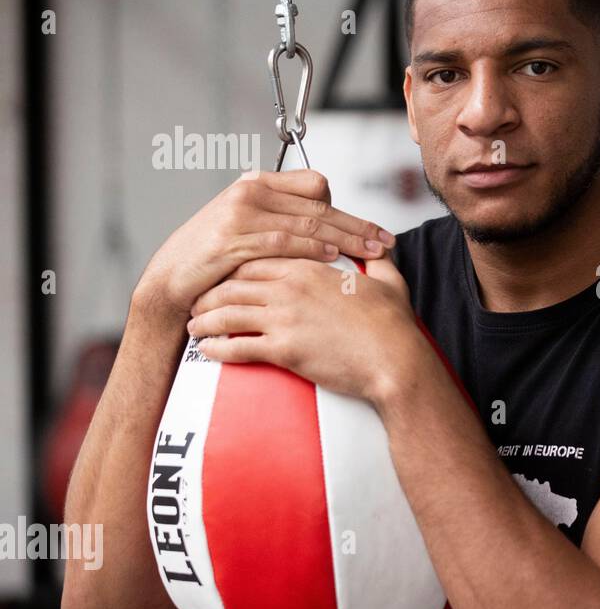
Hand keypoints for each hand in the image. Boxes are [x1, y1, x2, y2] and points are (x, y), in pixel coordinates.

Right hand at [137, 168, 394, 320]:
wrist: (172, 280)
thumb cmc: (216, 260)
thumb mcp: (251, 231)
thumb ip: (284, 223)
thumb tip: (330, 231)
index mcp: (258, 184)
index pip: (315, 184)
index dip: (345, 207)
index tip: (371, 229)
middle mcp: (251, 192)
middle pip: (319, 204)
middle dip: (358, 225)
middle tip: (386, 241)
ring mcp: (242, 212)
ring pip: (308, 222)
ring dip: (346, 238)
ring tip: (372, 252)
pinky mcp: (234, 237)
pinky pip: (284, 240)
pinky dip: (313, 248)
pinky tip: (334, 256)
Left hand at [186, 251, 426, 404]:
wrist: (396, 359)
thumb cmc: (393, 326)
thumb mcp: (388, 282)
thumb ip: (378, 262)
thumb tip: (383, 250)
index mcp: (310, 269)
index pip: (257, 259)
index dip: (233, 267)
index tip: (222, 276)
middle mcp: (290, 289)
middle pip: (233, 283)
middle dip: (209, 293)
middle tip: (196, 301)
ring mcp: (284, 319)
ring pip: (227, 313)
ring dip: (205, 321)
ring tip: (194, 328)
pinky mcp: (284, 350)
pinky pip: (237, 347)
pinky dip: (217, 349)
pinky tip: (209, 352)